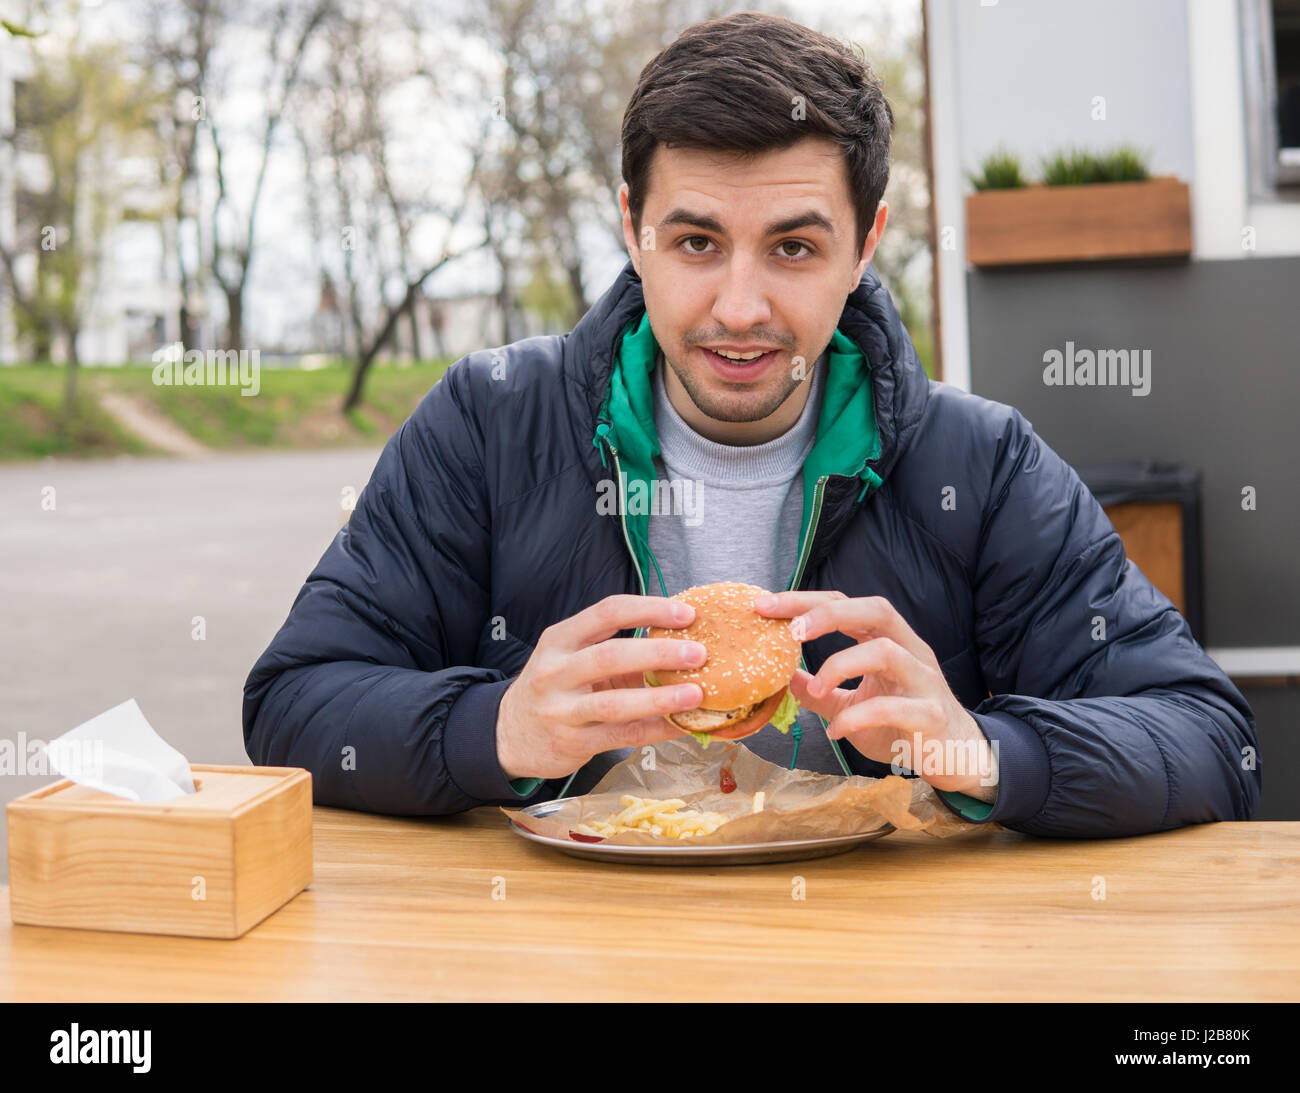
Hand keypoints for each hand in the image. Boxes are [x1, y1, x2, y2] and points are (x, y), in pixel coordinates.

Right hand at [496, 594, 706, 780]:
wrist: (509, 734)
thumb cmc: (555, 687)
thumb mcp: (571, 656)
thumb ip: (615, 646)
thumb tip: (680, 637)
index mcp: (560, 638)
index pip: (607, 613)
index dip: (649, 610)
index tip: (686, 614)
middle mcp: (555, 671)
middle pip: (611, 655)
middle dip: (659, 653)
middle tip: (699, 653)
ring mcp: (561, 710)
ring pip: (615, 703)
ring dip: (660, 698)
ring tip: (696, 694)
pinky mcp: (572, 743)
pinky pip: (621, 735)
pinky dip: (655, 729)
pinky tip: (681, 724)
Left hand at [754, 591, 997, 798]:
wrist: (954, 759)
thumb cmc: (902, 725)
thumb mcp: (852, 704)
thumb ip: (819, 690)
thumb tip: (781, 677)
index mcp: (889, 641)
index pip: (847, 604)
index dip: (806, 601)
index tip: (765, 607)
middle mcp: (910, 652)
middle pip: (877, 610)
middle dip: (830, 614)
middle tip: (792, 632)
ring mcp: (924, 681)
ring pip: (888, 652)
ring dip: (842, 665)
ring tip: (816, 688)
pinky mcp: (931, 716)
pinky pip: (895, 708)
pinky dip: (859, 717)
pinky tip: (837, 731)